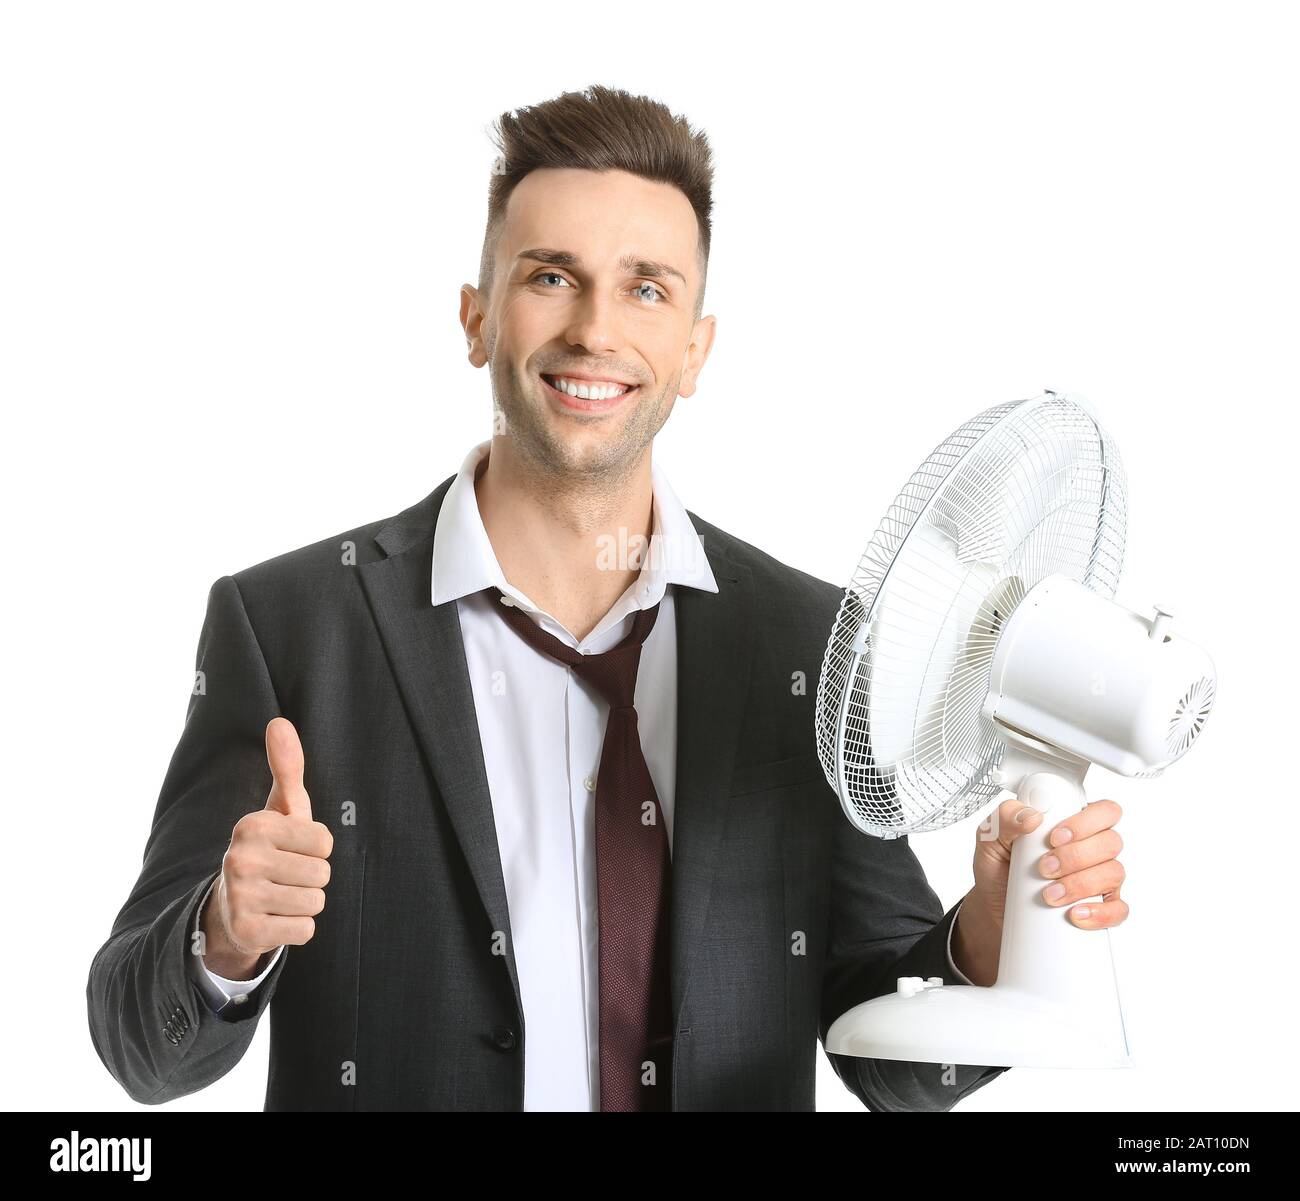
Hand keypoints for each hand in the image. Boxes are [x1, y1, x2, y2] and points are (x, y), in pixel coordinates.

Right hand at [198, 718, 333, 978]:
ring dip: (304, 904)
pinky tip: (273, 920)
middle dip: (312, 878)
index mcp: (252, 825)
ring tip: (279, 897)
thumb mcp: (280, 809)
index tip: (291, 850)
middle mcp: (239, 859)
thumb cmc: (269, 850)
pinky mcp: (246, 932)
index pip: (324, 841)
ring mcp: (240, 897)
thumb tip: (280, 721)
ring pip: (316, 903)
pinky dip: (296, 929)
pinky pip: (305, 931)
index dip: (315, 848)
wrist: (229, 908)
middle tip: (284, 877)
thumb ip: (287, 767)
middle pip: (322, 874)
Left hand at [954, 797, 1127, 984]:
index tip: (1054, 838)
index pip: (1104, 810)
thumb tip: (1031, 816)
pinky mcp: (1101, 908)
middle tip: (1045, 867)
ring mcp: (1101, 879)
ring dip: (1081, 884)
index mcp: (1073, 823)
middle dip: (1076, 856)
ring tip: (1049, 894)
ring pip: (1114, 873)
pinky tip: (1076, 914)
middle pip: (1112, 841)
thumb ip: (1004, 818)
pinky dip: (1100, 913)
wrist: (994, 908)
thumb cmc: (998, 868)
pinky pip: (1118, 910)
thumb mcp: (990, 838)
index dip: (1086, 822)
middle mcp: (1093, 848)